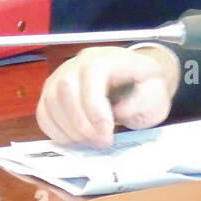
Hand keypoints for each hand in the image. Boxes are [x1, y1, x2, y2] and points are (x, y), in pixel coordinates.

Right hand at [37, 46, 181, 147]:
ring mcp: (62, 76)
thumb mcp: (157, 93)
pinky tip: (76, 140)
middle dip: (82, 124)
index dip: (95, 106)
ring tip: (91, 143)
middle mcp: (79, 62)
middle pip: (66, 88)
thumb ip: (143, 100)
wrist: (135, 82)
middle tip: (102, 143)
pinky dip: (56, 131)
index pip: (92, 73)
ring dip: (70, 130)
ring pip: (51, 102)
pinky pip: (43, 113)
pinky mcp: (52, 92)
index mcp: (108, 58)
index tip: (108, 132)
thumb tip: (119, 111)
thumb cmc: (145, 87)